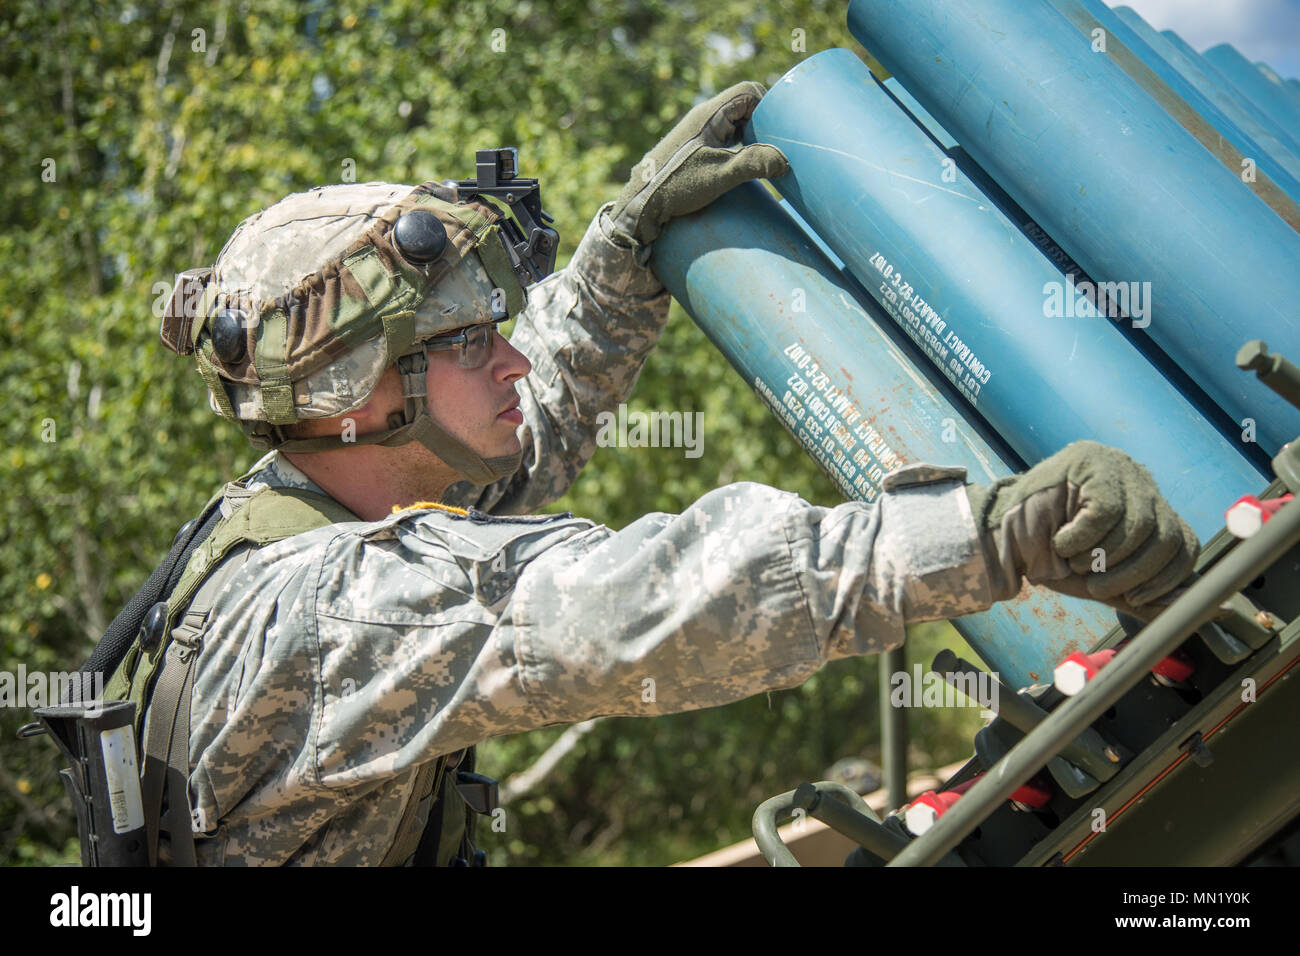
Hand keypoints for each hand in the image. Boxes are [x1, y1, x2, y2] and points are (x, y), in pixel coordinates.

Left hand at [606, 81, 789, 247]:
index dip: (767, 106)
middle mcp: (704, 119)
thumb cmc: (675, 187)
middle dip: (763, 124)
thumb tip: (784, 160)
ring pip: (736, 124)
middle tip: (775, 147)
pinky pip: (726, 139)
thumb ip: (753, 164)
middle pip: (744, 107)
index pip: (748, 92)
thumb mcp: (718, 176)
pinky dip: (740, 148)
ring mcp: (699, 134)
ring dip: (752, 138)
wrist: (639, 206)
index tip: (778, 131)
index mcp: (709, 115)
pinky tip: (744, 168)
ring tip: (763, 159)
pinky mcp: (696, 150)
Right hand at [966, 441, 1198, 613]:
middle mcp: (1138, 482)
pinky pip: (1105, 510)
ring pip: (1138, 525)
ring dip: (1102, 556)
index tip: (1135, 598)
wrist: (1002, 543)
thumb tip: (1207, 609)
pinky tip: (1062, 541)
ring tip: (1073, 559)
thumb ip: (1152, 597)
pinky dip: (1082, 537)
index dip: (1164, 578)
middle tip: (1096, 583)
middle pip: (1166, 535)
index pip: (1182, 541)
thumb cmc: (1053, 562)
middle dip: (1132, 572)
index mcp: (1148, 507)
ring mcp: (1115, 466)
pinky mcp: (1090, 461)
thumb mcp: (1108, 584)